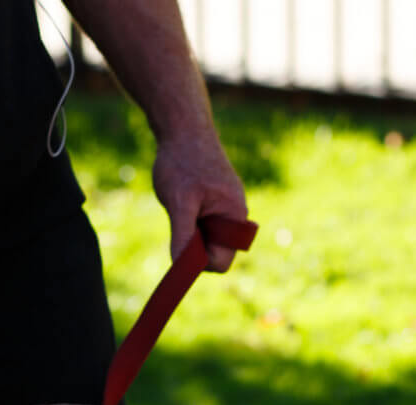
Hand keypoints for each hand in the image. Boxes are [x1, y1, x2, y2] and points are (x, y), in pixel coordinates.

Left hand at [151, 131, 247, 271]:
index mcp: (235, 217)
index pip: (221, 261)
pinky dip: (188, 219)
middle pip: (214, 253)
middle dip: (195, 245)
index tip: (180, 243)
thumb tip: (181, 265)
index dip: (199, 261)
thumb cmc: (182, 162)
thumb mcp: (179, 202)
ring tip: (181, 203)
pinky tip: (182, 197)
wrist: (184, 128)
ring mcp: (226, 209)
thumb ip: (183, 235)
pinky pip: (202, 226)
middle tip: (180, 218)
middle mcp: (236, 216)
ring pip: (206, 239)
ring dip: (190, 231)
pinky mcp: (215, 204)